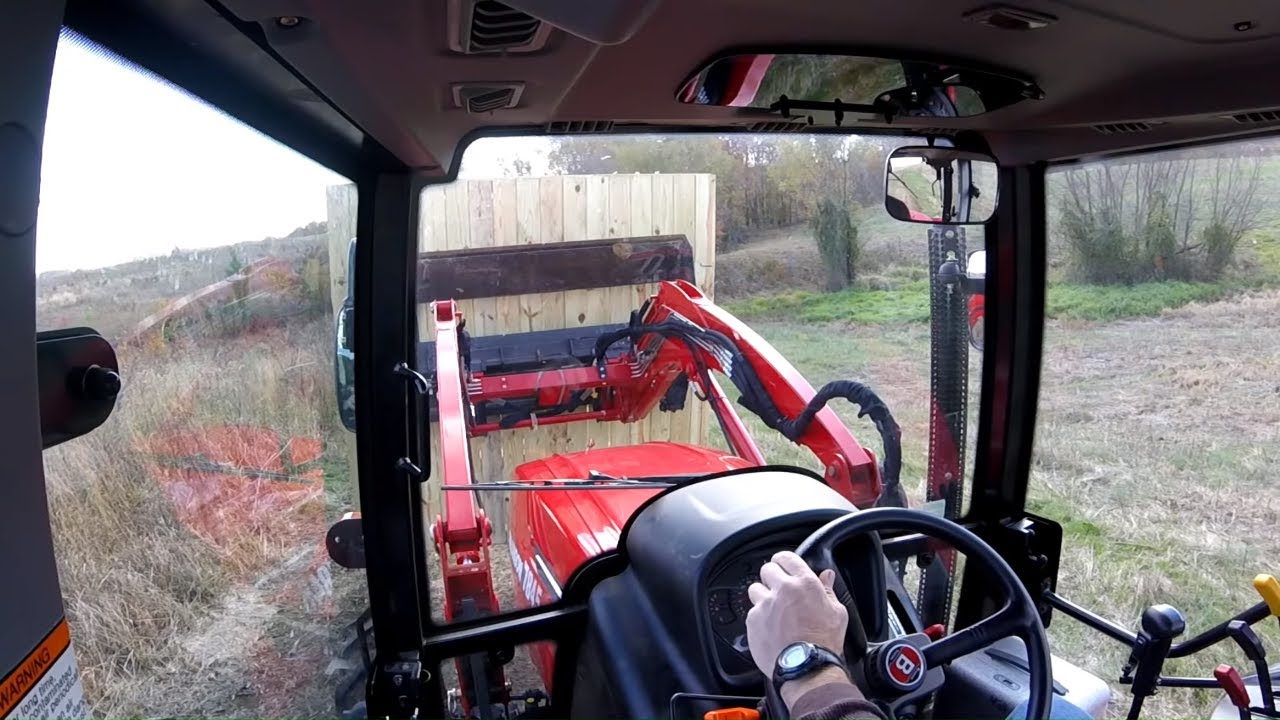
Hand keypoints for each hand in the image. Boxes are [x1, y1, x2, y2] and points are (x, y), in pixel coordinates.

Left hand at [745, 551, 848, 678]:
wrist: (807, 667)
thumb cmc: (824, 642)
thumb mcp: (837, 613)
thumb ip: (828, 590)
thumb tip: (826, 575)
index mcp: (804, 583)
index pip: (786, 557)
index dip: (784, 561)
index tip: (784, 566)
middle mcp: (782, 590)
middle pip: (767, 569)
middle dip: (772, 577)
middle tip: (779, 589)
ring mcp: (765, 604)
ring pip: (755, 589)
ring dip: (763, 596)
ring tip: (773, 611)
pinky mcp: (753, 620)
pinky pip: (751, 612)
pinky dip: (758, 617)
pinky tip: (769, 627)